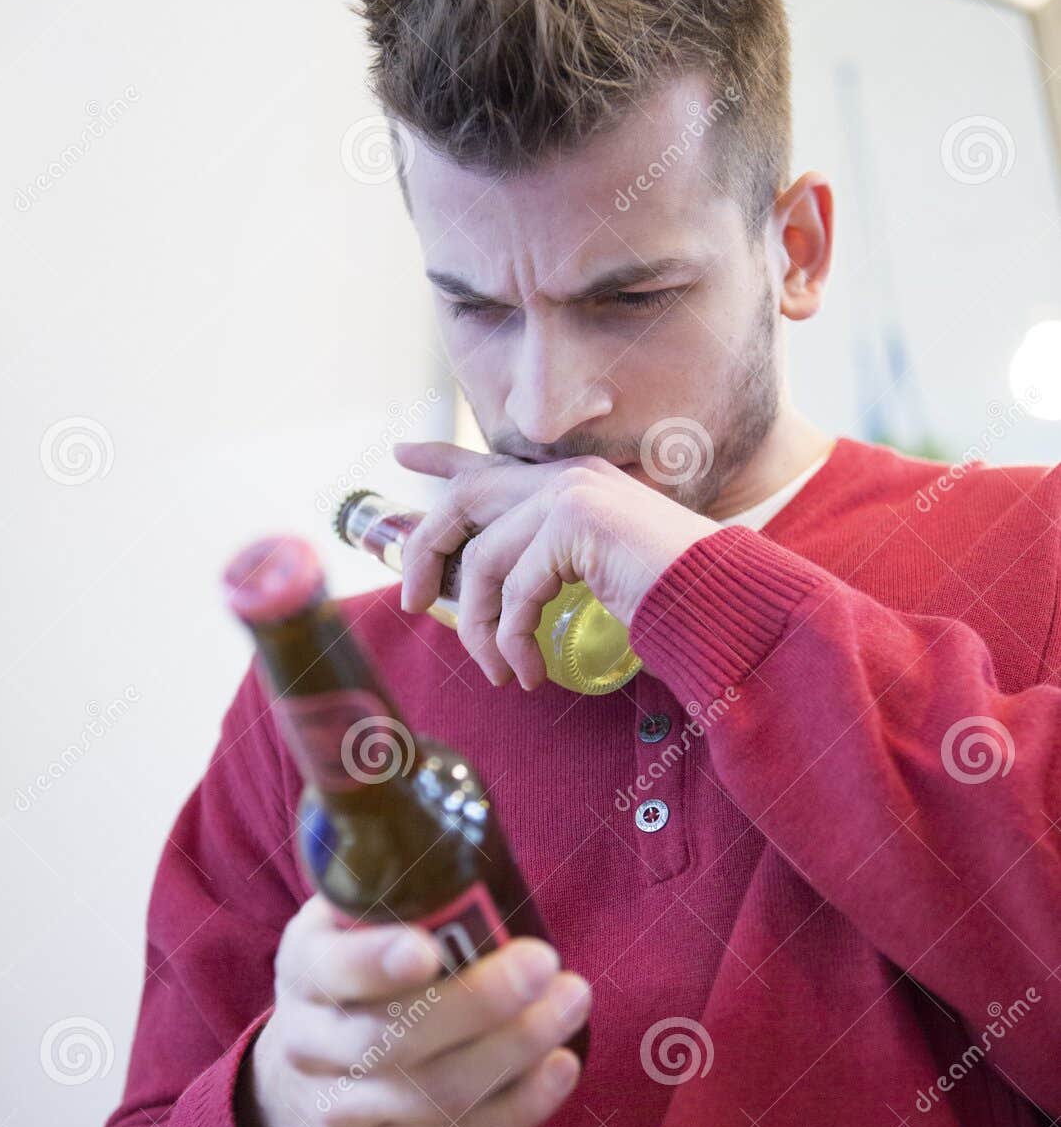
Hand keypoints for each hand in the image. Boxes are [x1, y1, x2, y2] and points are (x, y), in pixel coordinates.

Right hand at [235, 894, 590, 1126]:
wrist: (305, 1072)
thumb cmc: (354, 970)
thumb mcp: (349, 915)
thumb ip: (393, 878)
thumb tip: (451, 815)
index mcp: (303, 969)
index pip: (332, 971)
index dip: (376, 963)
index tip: (429, 948)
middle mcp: (311, 1047)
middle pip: (393, 1040)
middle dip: (479, 1003)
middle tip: (545, 961)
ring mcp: (343, 1113)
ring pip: (434, 1097)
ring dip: (516, 1049)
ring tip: (572, 1000)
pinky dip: (519, 1107)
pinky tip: (562, 1066)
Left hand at [391, 440, 714, 689]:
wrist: (724, 602)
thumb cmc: (669, 596)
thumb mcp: (596, 569)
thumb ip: (550, 560)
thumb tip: (490, 588)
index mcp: (572, 481)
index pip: (489, 462)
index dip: (441, 459)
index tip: (401, 455)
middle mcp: (568, 477)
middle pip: (464, 500)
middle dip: (426, 551)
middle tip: (415, 602)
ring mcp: (572, 494)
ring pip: (485, 559)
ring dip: (481, 627)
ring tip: (499, 669)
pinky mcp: (577, 524)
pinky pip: (517, 588)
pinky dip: (512, 639)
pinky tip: (526, 671)